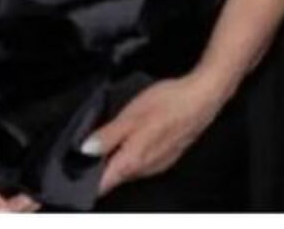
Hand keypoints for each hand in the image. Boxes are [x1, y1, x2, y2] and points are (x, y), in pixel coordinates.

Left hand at [87, 69, 229, 195]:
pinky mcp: (167, 157)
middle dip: (102, 164)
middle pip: (113, 177)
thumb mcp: (131, 114)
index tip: (78, 167)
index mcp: (130, 162)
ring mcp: (157, 165)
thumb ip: (107, 135)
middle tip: (99, 141)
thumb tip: (86, 150)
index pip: (99, 186)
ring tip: (122, 131)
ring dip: (120, 156)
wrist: (205, 97)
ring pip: (129, 169)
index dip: (83, 181)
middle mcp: (143, 170)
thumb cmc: (171, 103)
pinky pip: (144, 162)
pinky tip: (142, 131)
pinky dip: (137, 151)